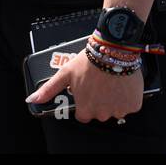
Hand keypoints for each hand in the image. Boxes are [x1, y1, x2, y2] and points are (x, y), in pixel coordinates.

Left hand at [27, 51, 143, 122]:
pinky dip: (128, 96)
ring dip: (114, 99)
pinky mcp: (134, 104)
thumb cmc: (88, 62)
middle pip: (100, 112)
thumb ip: (49, 89)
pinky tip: (122, 83)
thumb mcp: (65, 74)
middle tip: (99, 83)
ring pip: (116, 109)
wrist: (113, 49)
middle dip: (99, 100)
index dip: (85, 102)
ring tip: (111, 81)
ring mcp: (119, 110)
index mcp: (86, 110)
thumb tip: (32, 100)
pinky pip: (130, 105)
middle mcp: (102, 114)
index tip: (88, 91)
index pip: (83, 115)